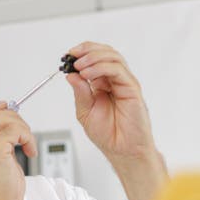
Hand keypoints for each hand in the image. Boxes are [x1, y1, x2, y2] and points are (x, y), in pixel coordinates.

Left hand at [65, 42, 157, 167]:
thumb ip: (80, 92)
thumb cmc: (108, 133)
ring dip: (93, 57)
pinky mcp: (132, 88)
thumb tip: (70, 75)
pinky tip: (88, 73)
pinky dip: (101, 68)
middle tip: (72, 55)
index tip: (67, 55)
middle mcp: (115, 80)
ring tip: (79, 65)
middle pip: (105, 53)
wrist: (122, 150)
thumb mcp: (85, 112)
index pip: (95, 58)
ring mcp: (124, 83)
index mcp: (103, 83)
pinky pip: (117, 70)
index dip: (81, 53)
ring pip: (112, 57)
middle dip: (87, 50)